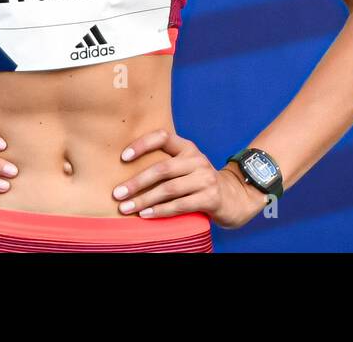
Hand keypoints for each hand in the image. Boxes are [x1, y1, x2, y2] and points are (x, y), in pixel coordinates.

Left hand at [111, 129, 268, 228]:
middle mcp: (197, 160)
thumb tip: (125, 169)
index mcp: (188, 147)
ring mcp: (206, 178)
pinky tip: (145, 215)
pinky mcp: (211, 197)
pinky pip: (180, 205)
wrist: (234, 198)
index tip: (122, 157)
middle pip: (162, 169)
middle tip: (117, 193)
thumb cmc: (199, 182)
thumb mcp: (186, 166)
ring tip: (126, 208)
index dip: (142, 144)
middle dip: (136, 182)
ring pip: (169, 189)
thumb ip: (165, 162)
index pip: (163, 137)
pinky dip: (160, 211)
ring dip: (144, 200)